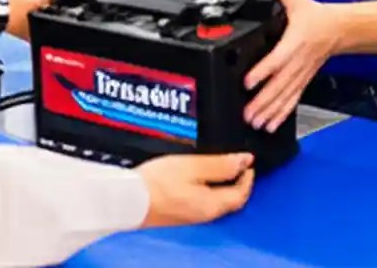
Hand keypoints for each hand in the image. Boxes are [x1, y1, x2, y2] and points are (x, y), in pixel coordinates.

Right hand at [135, 153, 255, 227]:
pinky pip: (200, 201)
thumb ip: (221, 164)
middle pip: (230, 199)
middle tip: (237, 164)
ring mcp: (190, 215)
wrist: (128, 200)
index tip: (248, 162)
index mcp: (213, 204)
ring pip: (215, 200)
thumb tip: (245, 161)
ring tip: (219, 166)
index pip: (241, 193)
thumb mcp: (193, 166)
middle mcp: (205, 214)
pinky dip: (206, 189)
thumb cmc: (158, 183)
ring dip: (221, 185)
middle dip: (237, 182)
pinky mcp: (177, 213)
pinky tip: (197, 178)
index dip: (248, 177)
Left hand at [243, 0, 342, 132]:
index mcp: (295, 42)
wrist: (342, 30)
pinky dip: (281, 114)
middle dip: (263, 101)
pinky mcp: (303, 81)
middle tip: (248, 114)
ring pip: (285, 96)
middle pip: (279, 85)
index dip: (262, 72)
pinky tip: (270, 125)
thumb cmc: (317, 16)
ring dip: (270, 112)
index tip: (248, 82)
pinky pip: (292, 100)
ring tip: (256, 123)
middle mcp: (298, 62)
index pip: (276, 59)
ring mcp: (301, 74)